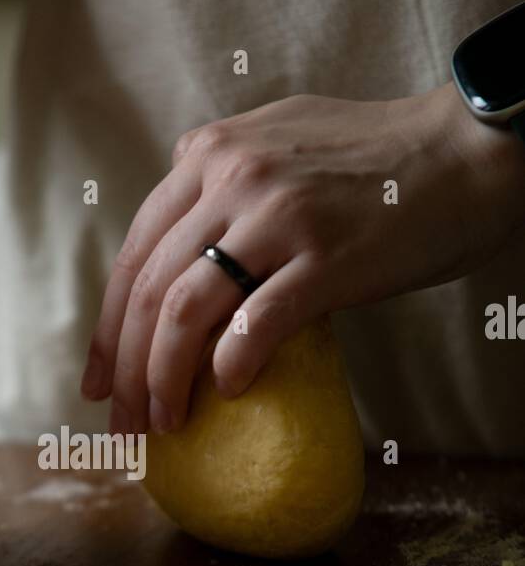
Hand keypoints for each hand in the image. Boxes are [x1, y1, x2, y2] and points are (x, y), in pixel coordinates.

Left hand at [82, 83, 524, 434]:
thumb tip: (181, 241)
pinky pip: (255, 324)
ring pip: (185, 311)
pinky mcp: (325, 257)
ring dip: (164, 380)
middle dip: (125, 369)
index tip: (99, 380)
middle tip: (123, 422)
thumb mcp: (276, 142)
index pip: (134, 254)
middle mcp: (231, 176)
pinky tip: (227, 392)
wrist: (466, 151)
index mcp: (209, 154)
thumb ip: (221, 180)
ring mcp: (277, 216)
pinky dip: (229, 366)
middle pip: (149, 290)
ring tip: (165, 423)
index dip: (108, 327)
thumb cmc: (376, 159)